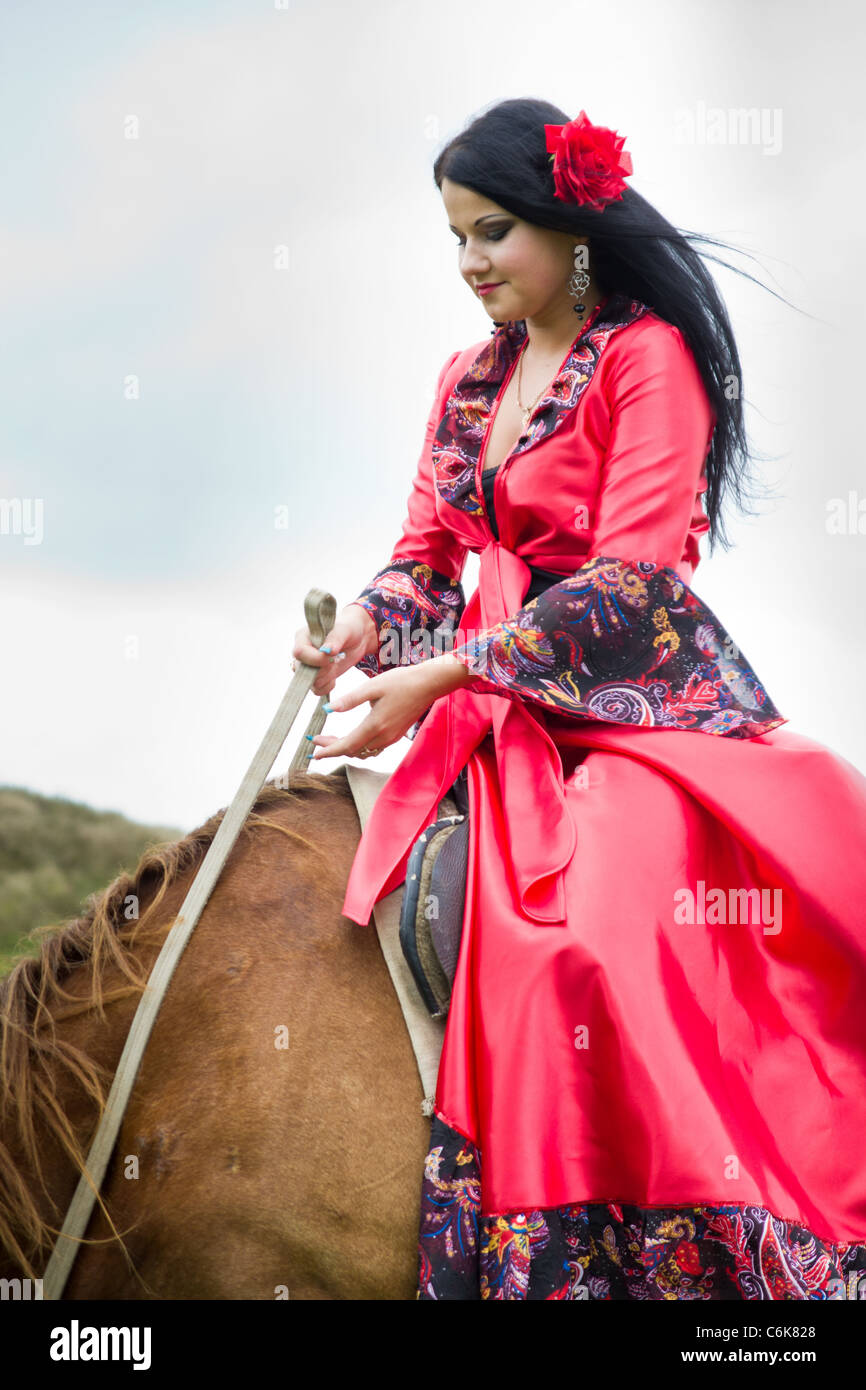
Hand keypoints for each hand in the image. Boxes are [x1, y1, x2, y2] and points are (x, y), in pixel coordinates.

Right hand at [292, 604, 376, 698]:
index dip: (315, 658)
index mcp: (303, 637)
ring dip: (327, 677)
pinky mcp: (316, 677)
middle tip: (336, 659)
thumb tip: (327, 650)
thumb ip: (335, 639)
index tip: (332, 655)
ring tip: (337, 664)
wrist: (358, 638)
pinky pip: (316, 689)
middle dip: (322, 669)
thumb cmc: (349, 629)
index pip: (299, 652)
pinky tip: (335, 675)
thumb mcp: (345, 630)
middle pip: (301, 669)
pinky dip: (328, 686)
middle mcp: (303, 652)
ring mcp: (308, 666)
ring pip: (309, 681)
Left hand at [308, 655, 473, 761]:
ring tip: (331, 739)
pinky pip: (373, 749)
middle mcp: (383, 737)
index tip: (313, 750)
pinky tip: (353, 738)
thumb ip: (349, 700)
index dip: (327, 750)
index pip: (345, 745)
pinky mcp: (396, 736)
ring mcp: (390, 738)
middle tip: (317, 740)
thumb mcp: (372, 686)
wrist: (428, 684)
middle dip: (332, 748)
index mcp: (374, 726)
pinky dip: (359, 748)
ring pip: (362, 752)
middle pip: (352, 751)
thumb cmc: (401, 681)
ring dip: (346, 748)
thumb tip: (327, 709)